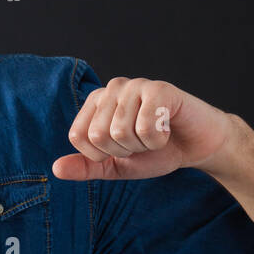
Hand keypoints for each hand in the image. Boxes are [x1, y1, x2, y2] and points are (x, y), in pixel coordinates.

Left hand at [51, 77, 235, 181]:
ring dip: (143, 146)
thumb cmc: (156, 152)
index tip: (123, 148)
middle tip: (143, 142)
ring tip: (156, 135)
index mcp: (96, 102)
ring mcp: (135, 85)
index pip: (78, 137)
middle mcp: (111, 88)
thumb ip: (86, 167)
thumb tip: (56, 168)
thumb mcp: (116, 165)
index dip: (102, 154)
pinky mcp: (160, 89)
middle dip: (125, 151)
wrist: (197, 147)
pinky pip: (146, 127)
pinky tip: (168, 129)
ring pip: (121, 132)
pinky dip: (158, 140)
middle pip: (99, 136)